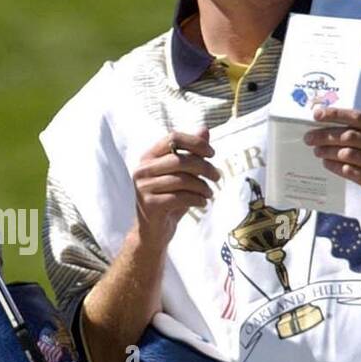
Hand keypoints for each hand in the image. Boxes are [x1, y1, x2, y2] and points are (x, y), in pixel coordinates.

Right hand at [131, 129, 219, 249]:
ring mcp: (143, 188)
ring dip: (203, 186)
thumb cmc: (169, 199)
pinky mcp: (149, 205)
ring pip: (182, 180)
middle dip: (204, 167)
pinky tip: (202, 203)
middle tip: (218, 177)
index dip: (195, 142)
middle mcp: (142, 170)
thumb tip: (204, 129)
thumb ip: (191, 152)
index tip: (212, 154)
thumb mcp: (182, 174)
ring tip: (210, 193)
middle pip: (180, 159)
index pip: (173, 138)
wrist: (154, 232)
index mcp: (148, 157)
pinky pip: (180, 197)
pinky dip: (197, 199)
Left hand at [303, 106, 360, 219]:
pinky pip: (350, 171)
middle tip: (308, 138)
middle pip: (351, 136)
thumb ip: (359, 135)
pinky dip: (335, 166)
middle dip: (326, 135)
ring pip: (348, 154)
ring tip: (317, 151)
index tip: (317, 115)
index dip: (337, 115)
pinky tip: (326, 164)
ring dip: (328, 151)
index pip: (360, 118)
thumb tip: (324, 126)